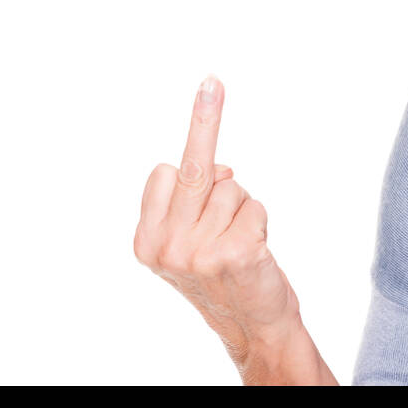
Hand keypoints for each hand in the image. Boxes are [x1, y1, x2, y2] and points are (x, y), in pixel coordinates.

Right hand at [133, 74, 301, 367]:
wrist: (251, 326)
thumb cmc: (223, 272)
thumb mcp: (190, 238)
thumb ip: (191, 201)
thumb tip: (222, 170)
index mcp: (145, 240)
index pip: (165, 172)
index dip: (189, 172)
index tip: (201, 145)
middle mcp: (165, 247)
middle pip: (195, 167)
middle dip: (205, 114)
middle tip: (212, 80)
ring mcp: (197, 253)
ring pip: (232, 189)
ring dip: (244, 209)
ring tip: (239, 244)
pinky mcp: (233, 255)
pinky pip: (255, 206)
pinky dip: (262, 222)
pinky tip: (255, 252)